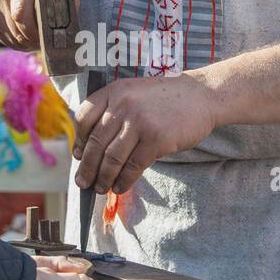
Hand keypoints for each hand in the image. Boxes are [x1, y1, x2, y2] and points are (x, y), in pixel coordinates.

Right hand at [0, 0, 79, 50]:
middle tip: (48, 45)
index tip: (50, 38)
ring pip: (12, 38)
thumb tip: (71, 24)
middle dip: (35, 41)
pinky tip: (28, 41)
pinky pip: (4, 38)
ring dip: (27, 44)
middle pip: (18, 31)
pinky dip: (17, 43)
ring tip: (41, 43)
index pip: (21, 14)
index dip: (36, 32)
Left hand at [73, 71, 216, 194]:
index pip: (84, 117)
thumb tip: (91, 147)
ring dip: (104, 177)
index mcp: (114, 91)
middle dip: (87, 167)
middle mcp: (123, 105)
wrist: (201, 95)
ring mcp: (139, 122)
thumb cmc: (165, 99)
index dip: (79, 140)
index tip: (78, 156)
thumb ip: (114, 110)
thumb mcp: (133, 92)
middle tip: (83, 182)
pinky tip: (120, 187)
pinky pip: (133, 166)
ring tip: (101, 188)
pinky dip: (124, 180)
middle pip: (96, 143)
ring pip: (112, 158)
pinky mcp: (156, 140)